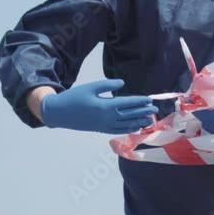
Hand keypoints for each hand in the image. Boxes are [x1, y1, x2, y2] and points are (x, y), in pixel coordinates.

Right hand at [39, 79, 156, 134]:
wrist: (59, 113)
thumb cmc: (74, 97)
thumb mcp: (90, 87)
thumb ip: (107, 85)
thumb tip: (123, 83)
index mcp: (105, 106)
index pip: (127, 103)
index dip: (139, 101)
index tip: (149, 99)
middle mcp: (107, 118)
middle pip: (129, 114)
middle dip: (143, 112)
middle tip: (155, 109)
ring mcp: (104, 125)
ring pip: (125, 125)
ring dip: (138, 122)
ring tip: (149, 120)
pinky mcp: (100, 129)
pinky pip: (117, 131)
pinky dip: (128, 129)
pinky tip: (134, 128)